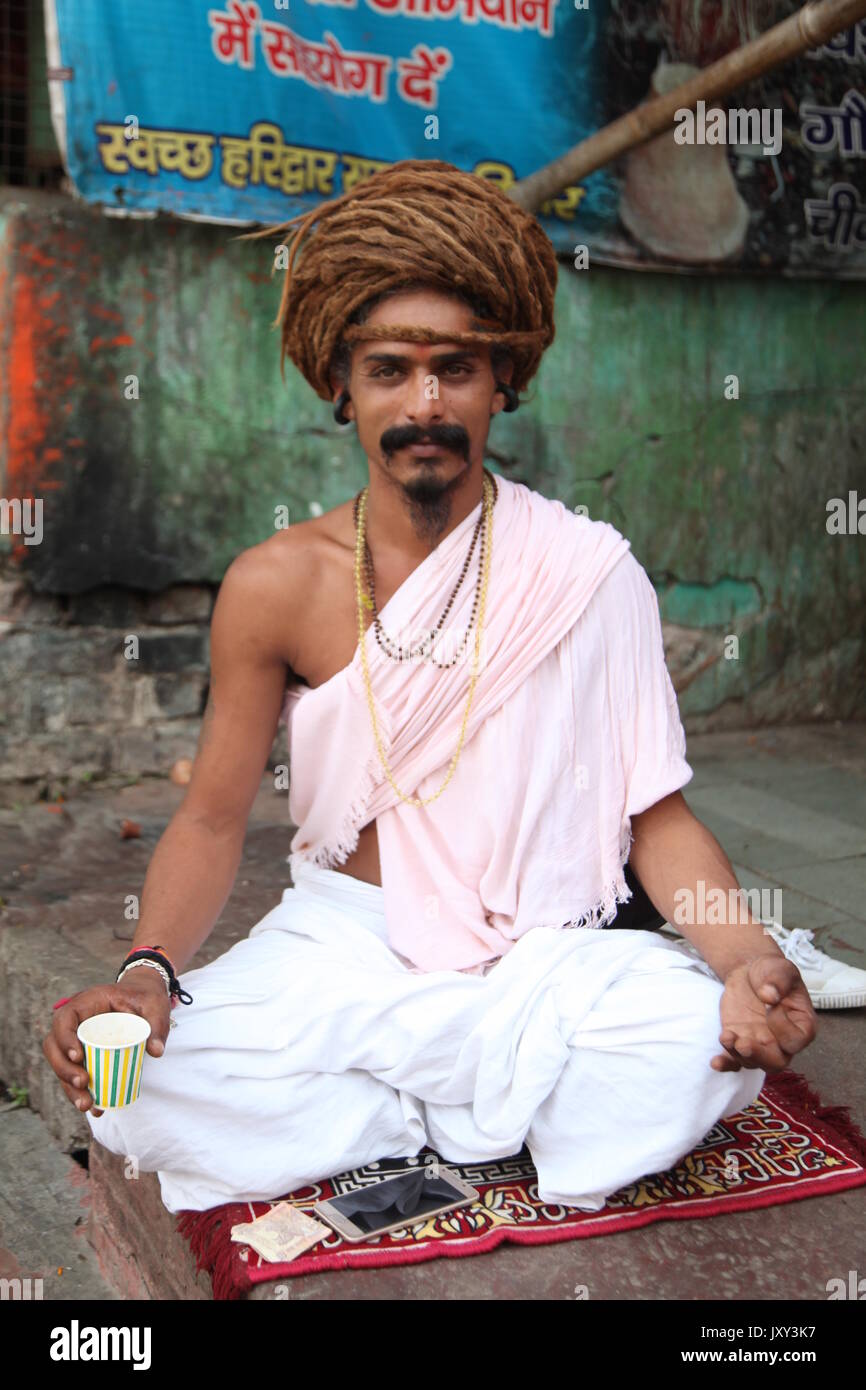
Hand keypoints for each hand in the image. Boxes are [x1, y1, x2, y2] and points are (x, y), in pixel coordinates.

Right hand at [43, 973, 170, 1116]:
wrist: (144, 997)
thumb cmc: (146, 998)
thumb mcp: (155, 1006)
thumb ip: (156, 1025)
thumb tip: (156, 1051)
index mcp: (88, 1002)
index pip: (64, 1019)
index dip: (64, 1038)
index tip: (78, 1056)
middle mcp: (77, 1021)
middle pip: (54, 1046)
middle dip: (64, 1069)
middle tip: (83, 1083)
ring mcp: (77, 1038)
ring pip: (60, 1064)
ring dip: (69, 1087)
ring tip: (87, 1104)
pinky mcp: (84, 1054)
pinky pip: (74, 1073)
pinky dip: (80, 1092)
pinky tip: (94, 1107)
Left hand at [712, 954, 816, 1073]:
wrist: (750, 973)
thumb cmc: (772, 973)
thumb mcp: (780, 969)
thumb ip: (779, 981)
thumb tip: (770, 996)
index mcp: (801, 1026)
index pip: (796, 1039)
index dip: (783, 1026)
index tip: (770, 1004)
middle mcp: (781, 1041)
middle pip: (776, 1062)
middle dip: (759, 1056)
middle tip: (743, 1043)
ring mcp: (760, 1044)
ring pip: (752, 1062)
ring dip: (737, 1054)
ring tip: (726, 1036)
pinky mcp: (739, 1042)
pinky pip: (734, 1060)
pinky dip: (725, 1063)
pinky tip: (715, 1062)